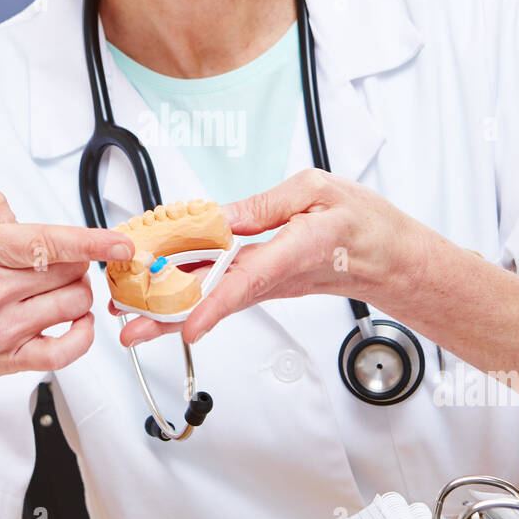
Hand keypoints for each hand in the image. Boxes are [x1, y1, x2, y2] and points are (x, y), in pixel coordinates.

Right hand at [0, 190, 134, 390]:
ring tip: (56, 287)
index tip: (119, 242)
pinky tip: (75, 321)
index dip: (91, 240)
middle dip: (74, 259)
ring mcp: (2, 329)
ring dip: (77, 290)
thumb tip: (18, 213)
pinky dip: (83, 335)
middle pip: (69, 269)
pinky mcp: (11, 360)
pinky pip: (67, 350)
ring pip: (74, 302)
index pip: (46, 242)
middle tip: (55, 261)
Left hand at [113, 169, 423, 347]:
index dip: (216, 303)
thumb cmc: (363, 222)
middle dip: (172, 316)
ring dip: (171, 313)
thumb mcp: (318, 190)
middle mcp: (278, 275)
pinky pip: (223, 292)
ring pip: (214, 300)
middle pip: (218, 298)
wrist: (388, 257)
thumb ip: (265, 203)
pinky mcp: (264, 284)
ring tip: (130, 324)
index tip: (188, 326)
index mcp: (296, 249)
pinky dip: (188, 297)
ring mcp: (270, 284)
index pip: (249, 279)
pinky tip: (157, 300)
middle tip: (129, 328)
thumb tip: (220, 216)